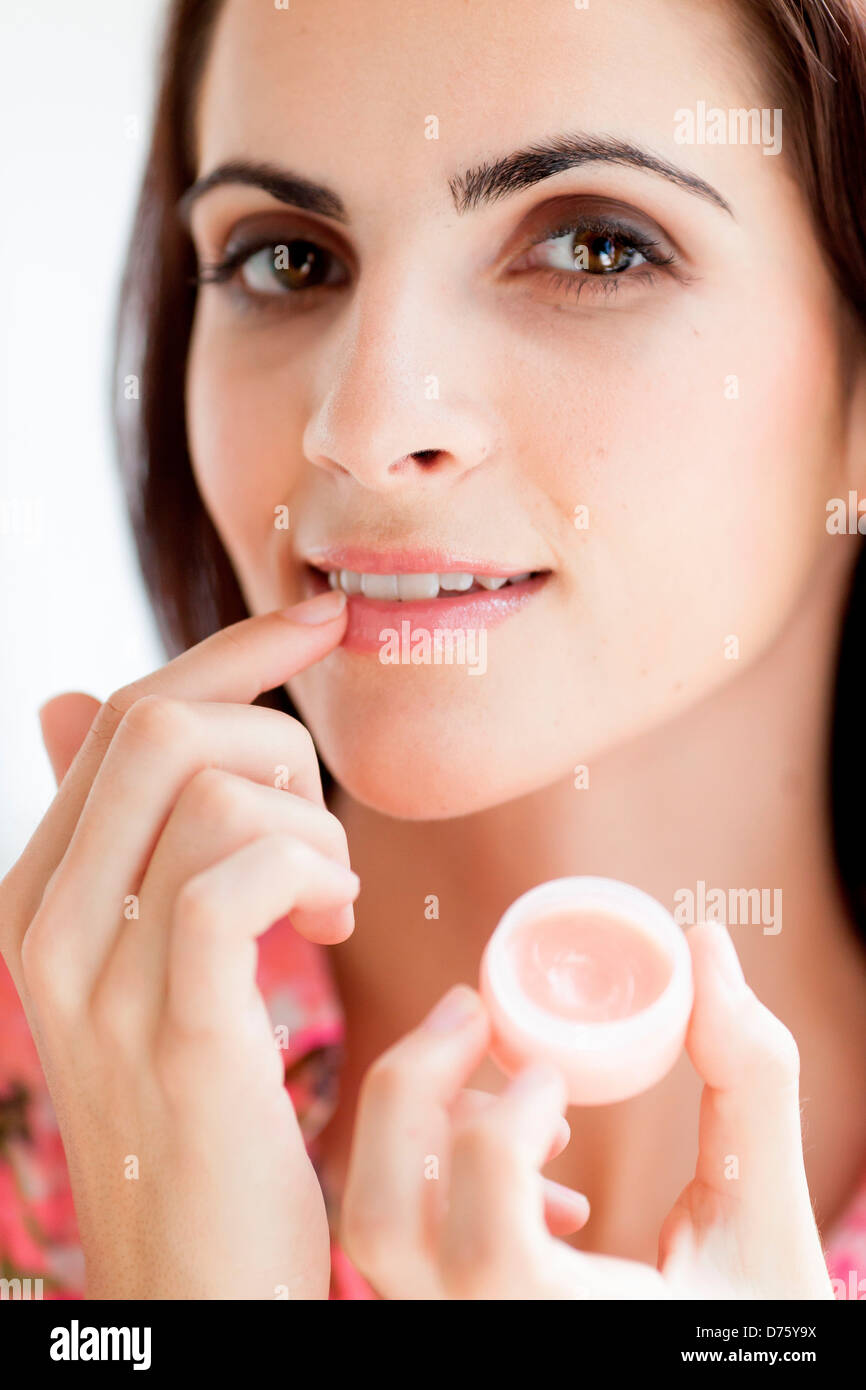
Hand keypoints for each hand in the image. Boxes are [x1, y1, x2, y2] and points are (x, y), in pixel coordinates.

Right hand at [0, 591, 354, 1298]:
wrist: (199, 1281)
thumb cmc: (193, 1106)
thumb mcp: (137, 956)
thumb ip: (114, 835)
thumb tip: (60, 698)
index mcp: (36, 890)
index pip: (122, 712)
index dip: (232, 652)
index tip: (320, 619)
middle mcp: (43, 922)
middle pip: (163, 723)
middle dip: (280, 740)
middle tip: (321, 834)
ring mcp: (98, 979)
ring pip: (214, 788)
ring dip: (313, 824)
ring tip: (331, 896)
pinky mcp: (176, 1032)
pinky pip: (240, 874)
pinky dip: (311, 870)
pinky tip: (330, 919)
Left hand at [340, 924, 833, 1298]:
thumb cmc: (745, 1327)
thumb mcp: (766, 1226)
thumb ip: (748, 1085)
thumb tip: (705, 948)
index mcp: (562, 1329)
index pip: (483, 1249)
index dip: (501, 1138)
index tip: (551, 1076)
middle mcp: (480, 1338)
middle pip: (380, 1222)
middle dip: (410, 1088)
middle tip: (468, 1008)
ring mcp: (448, 1325)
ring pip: (373, 1221)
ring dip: (422, 1117)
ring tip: (517, 1085)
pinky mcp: (441, 1301)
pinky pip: (400, 1229)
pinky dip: (438, 1163)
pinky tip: (534, 1163)